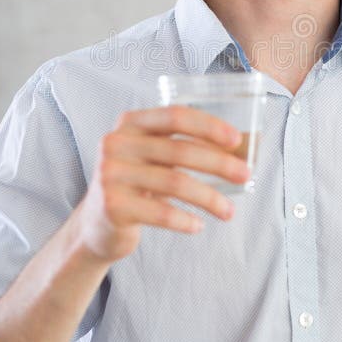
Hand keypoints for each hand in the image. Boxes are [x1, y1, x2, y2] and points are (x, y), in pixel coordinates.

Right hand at [75, 105, 248, 263]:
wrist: (96, 225)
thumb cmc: (137, 185)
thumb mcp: (155, 159)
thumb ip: (186, 148)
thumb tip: (242, 148)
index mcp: (131, 123)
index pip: (175, 116)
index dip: (208, 126)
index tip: (236, 140)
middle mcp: (117, 143)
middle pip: (179, 150)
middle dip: (219, 164)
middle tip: (245, 176)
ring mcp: (111, 174)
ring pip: (175, 183)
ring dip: (209, 198)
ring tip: (228, 212)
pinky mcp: (112, 205)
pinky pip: (160, 212)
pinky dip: (185, 220)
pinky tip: (198, 225)